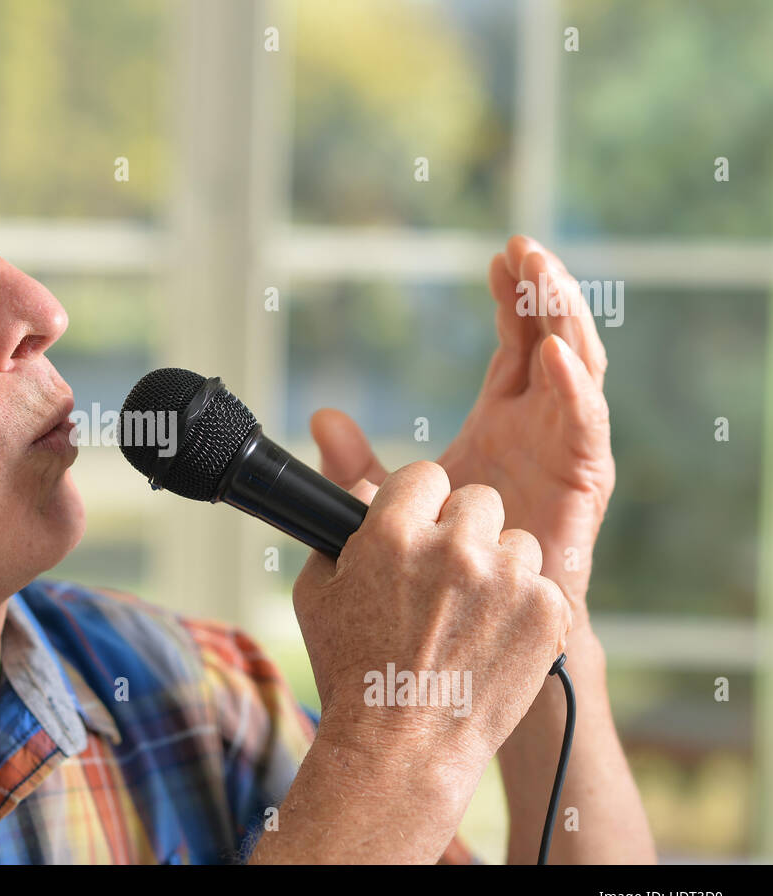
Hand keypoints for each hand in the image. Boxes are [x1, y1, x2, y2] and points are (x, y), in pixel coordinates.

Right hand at [292, 461, 571, 815]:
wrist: (404, 747)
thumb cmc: (352, 673)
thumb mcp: (317, 594)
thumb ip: (339, 535)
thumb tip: (366, 497)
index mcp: (393, 533)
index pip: (425, 475)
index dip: (420, 504)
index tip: (419, 532)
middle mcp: (454, 546)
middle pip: (478, 500)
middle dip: (464, 531)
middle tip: (448, 578)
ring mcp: (506, 578)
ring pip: (517, 540)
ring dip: (500, 567)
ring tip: (472, 615)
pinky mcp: (546, 611)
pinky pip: (543, 583)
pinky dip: (526, 608)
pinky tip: (495, 639)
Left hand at [312, 235, 613, 612]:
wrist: (478, 636)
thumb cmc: (444, 572)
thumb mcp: (391, 509)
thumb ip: (357, 465)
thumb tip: (321, 418)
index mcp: (504, 422)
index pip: (515, 344)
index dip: (511, 301)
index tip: (496, 259)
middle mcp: (542, 429)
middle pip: (553, 342)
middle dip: (544, 292)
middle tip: (524, 248)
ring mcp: (566, 453)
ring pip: (578, 371)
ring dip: (563, 321)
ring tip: (543, 276)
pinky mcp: (581, 486)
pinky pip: (585, 428)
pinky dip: (574, 388)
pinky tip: (553, 355)